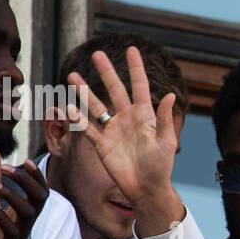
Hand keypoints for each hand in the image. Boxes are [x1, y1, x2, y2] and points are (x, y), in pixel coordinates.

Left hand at [0, 153, 47, 238]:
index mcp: (23, 213)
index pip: (39, 190)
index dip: (35, 175)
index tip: (23, 160)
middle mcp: (26, 223)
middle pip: (40, 198)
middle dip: (27, 180)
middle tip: (7, 168)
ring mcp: (19, 236)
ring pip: (28, 213)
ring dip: (12, 195)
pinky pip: (11, 232)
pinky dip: (1, 217)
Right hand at [70, 47, 181, 230]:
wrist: (147, 189)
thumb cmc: (161, 167)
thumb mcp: (167, 142)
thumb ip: (166, 120)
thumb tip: (171, 96)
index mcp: (145, 116)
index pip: (140, 86)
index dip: (136, 68)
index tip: (131, 49)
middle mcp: (127, 119)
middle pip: (114, 90)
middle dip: (106, 72)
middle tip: (97, 54)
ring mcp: (113, 130)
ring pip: (96, 106)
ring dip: (85, 92)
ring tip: (72, 76)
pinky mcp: (102, 145)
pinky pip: (88, 129)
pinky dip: (78, 119)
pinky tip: (68, 107)